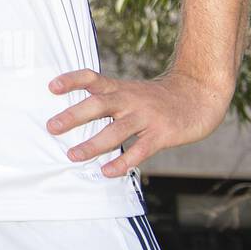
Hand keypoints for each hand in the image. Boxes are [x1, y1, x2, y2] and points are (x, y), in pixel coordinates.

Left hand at [46, 68, 230, 176]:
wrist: (199, 95)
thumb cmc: (157, 98)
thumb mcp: (130, 91)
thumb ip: (107, 100)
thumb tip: (72, 115)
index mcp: (119, 88)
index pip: (92, 78)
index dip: (72, 80)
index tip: (51, 87)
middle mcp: (129, 100)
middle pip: (98, 104)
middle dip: (73, 116)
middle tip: (52, 127)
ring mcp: (146, 117)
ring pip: (116, 130)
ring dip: (93, 144)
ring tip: (73, 155)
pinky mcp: (161, 134)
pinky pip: (139, 150)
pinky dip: (122, 162)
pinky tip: (107, 171)